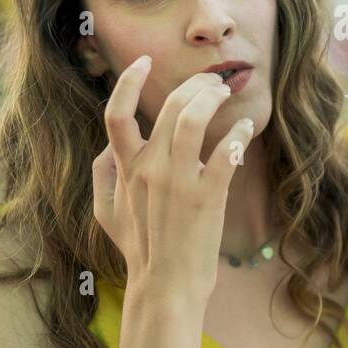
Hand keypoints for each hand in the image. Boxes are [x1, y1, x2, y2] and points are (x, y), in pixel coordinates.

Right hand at [92, 55, 254, 304]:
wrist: (165, 285)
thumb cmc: (139, 249)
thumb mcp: (105, 214)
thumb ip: (102, 176)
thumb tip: (107, 148)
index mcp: (125, 169)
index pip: (116, 115)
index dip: (128, 82)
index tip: (146, 62)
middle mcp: (150, 169)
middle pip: (169, 106)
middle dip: (195, 84)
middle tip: (212, 82)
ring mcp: (179, 182)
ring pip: (194, 119)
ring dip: (213, 99)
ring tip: (225, 95)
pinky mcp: (208, 197)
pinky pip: (226, 152)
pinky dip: (239, 133)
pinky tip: (245, 128)